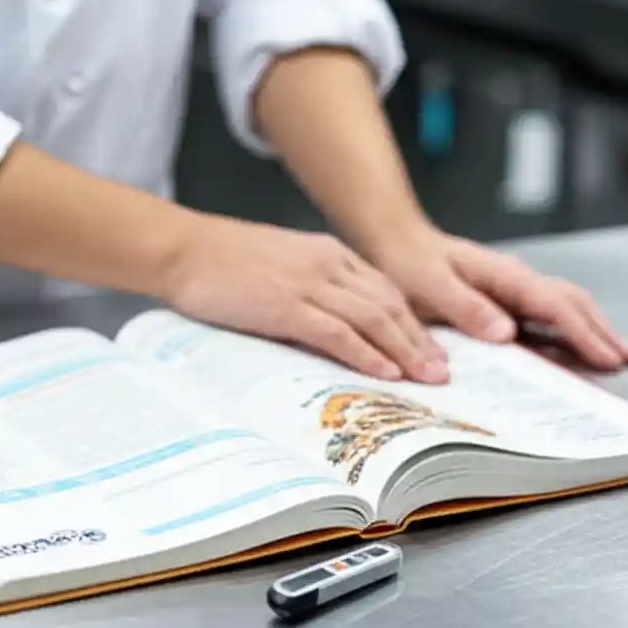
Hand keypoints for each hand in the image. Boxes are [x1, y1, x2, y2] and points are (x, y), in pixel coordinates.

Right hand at [160, 214, 449, 382]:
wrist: (183, 249)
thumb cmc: (222, 262)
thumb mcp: (281, 266)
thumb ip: (312, 286)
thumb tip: (332, 323)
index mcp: (328, 253)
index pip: (385, 289)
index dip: (413, 321)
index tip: (430, 348)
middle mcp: (328, 264)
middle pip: (390, 304)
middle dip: (421, 340)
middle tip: (443, 371)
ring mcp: (309, 283)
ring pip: (373, 318)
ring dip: (406, 350)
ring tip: (427, 377)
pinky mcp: (287, 304)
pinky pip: (338, 332)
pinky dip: (367, 353)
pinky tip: (386, 371)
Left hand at [369, 228, 627, 371]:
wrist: (398, 244)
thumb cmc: (411, 263)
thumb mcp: (430, 285)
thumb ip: (466, 307)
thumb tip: (506, 332)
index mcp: (504, 276)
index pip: (556, 306)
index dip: (584, 333)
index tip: (607, 356)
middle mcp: (516, 281)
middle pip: (572, 304)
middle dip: (601, 331)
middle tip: (626, 360)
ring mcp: (513, 291)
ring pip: (565, 309)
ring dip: (591, 331)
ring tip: (615, 357)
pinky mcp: (505, 303)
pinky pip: (545, 319)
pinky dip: (567, 335)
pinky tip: (576, 353)